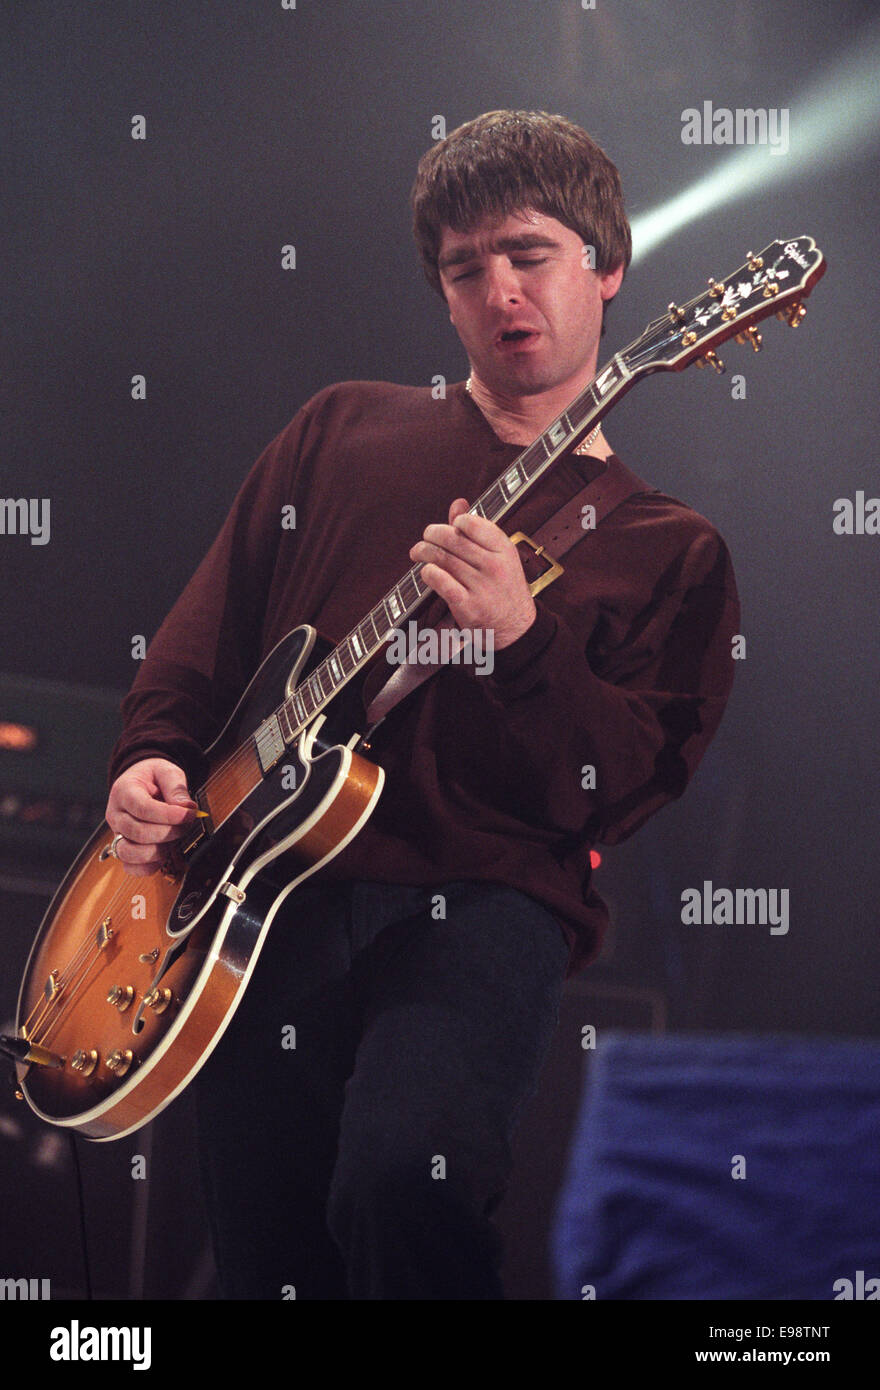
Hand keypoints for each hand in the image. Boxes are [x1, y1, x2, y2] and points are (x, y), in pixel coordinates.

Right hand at [105, 757, 198, 876]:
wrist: (140, 782)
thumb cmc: (153, 777)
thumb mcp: (166, 772)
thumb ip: (176, 788)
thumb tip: (187, 807)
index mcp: (123, 791)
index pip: (142, 808)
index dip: (168, 815)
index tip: (189, 814)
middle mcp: (116, 815)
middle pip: (138, 832)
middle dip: (168, 832)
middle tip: (186, 824)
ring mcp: (117, 834)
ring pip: (129, 853)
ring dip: (158, 851)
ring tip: (174, 839)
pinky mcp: (123, 849)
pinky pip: (130, 867)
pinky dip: (149, 866)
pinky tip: (164, 854)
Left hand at [409, 498, 535, 648]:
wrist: (516, 627)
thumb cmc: (504, 587)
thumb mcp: (499, 556)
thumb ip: (477, 530)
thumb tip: (458, 503)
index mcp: (504, 549)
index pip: (472, 523)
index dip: (456, 521)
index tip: (450, 526)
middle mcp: (494, 566)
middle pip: (452, 539)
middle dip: (432, 534)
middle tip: (425, 537)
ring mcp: (481, 587)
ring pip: (442, 558)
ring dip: (424, 552)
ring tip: (418, 552)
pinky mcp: (467, 606)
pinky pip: (440, 581)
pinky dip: (428, 573)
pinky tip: (426, 571)